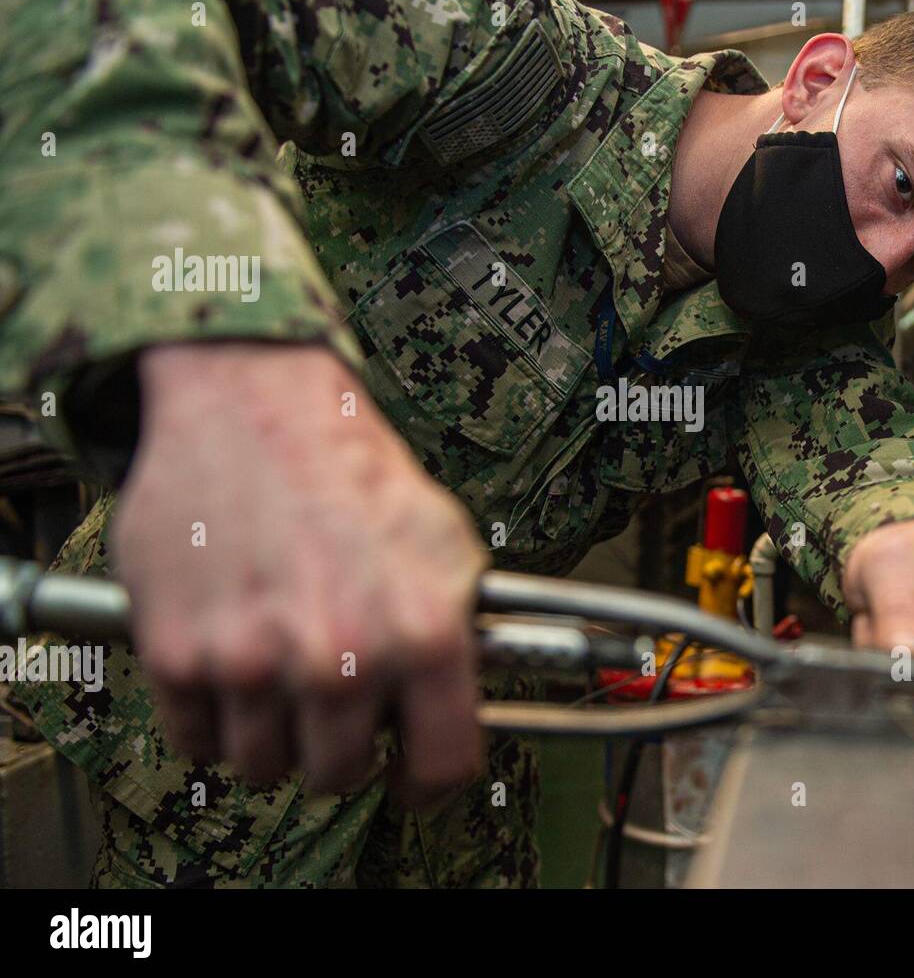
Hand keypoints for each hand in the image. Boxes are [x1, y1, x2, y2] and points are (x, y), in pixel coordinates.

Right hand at [112, 342, 487, 800]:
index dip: (427, 778)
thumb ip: (459, 636)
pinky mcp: (177, 653)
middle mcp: (340, 658)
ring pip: (265, 767)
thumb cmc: (351, 469)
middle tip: (337, 703)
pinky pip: (196, 741)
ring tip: (282, 672)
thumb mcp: (447, 544)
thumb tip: (466, 703)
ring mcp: (253, 662)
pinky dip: (212, 716)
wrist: (254, 405)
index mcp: (421, 634)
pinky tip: (233, 664)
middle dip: (342, 747)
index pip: (441, 767)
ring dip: (275, 733)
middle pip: (339, 776)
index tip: (411, 772)